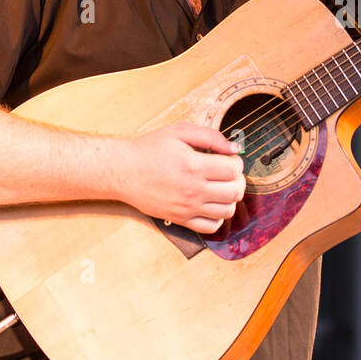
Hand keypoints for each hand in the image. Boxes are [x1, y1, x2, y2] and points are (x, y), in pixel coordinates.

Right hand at [117, 123, 244, 233]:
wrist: (122, 171)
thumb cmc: (149, 149)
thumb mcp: (179, 132)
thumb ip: (210, 136)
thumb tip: (234, 147)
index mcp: (194, 166)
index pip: (234, 169)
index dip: (236, 162)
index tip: (229, 158)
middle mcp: (193, 189)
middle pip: (235, 192)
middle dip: (238, 180)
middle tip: (228, 173)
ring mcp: (187, 207)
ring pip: (227, 211)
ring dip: (230, 198)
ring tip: (220, 187)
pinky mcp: (180, 219)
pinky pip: (210, 227)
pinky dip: (217, 217)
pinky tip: (211, 203)